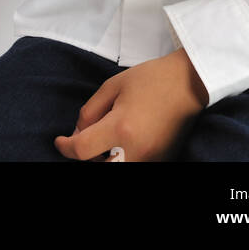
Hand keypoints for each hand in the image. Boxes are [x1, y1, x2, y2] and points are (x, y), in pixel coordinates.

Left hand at [54, 48, 208, 162]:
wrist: (188, 84)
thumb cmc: (150, 79)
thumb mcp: (112, 86)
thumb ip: (90, 111)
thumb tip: (76, 134)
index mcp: (121, 128)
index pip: (82, 149)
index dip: (65, 147)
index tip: (60, 141)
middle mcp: (135, 150)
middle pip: (98, 168)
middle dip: (86, 157)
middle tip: (85, 140)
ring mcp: (150, 160)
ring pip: (115, 170)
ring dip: (103, 160)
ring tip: (104, 140)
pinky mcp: (161, 162)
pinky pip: (132, 166)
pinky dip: (121, 160)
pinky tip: (120, 143)